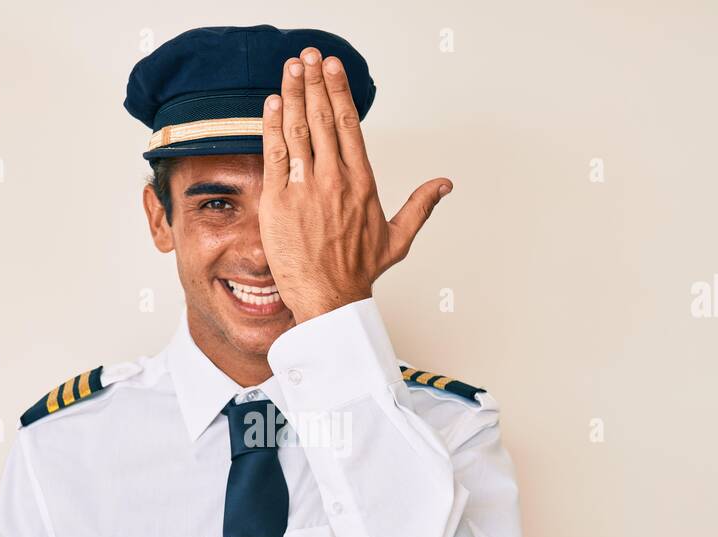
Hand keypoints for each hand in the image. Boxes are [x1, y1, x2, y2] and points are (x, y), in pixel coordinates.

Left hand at [260, 47, 452, 322]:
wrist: (329, 300)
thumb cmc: (358, 273)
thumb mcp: (398, 238)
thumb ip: (420, 206)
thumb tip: (445, 185)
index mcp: (362, 182)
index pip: (349, 125)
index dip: (339, 91)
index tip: (332, 67)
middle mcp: (335, 180)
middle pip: (323, 118)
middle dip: (315, 82)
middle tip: (308, 55)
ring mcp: (306, 189)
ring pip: (298, 130)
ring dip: (294, 94)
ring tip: (290, 68)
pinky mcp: (280, 202)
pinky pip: (275, 155)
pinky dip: (273, 126)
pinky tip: (273, 103)